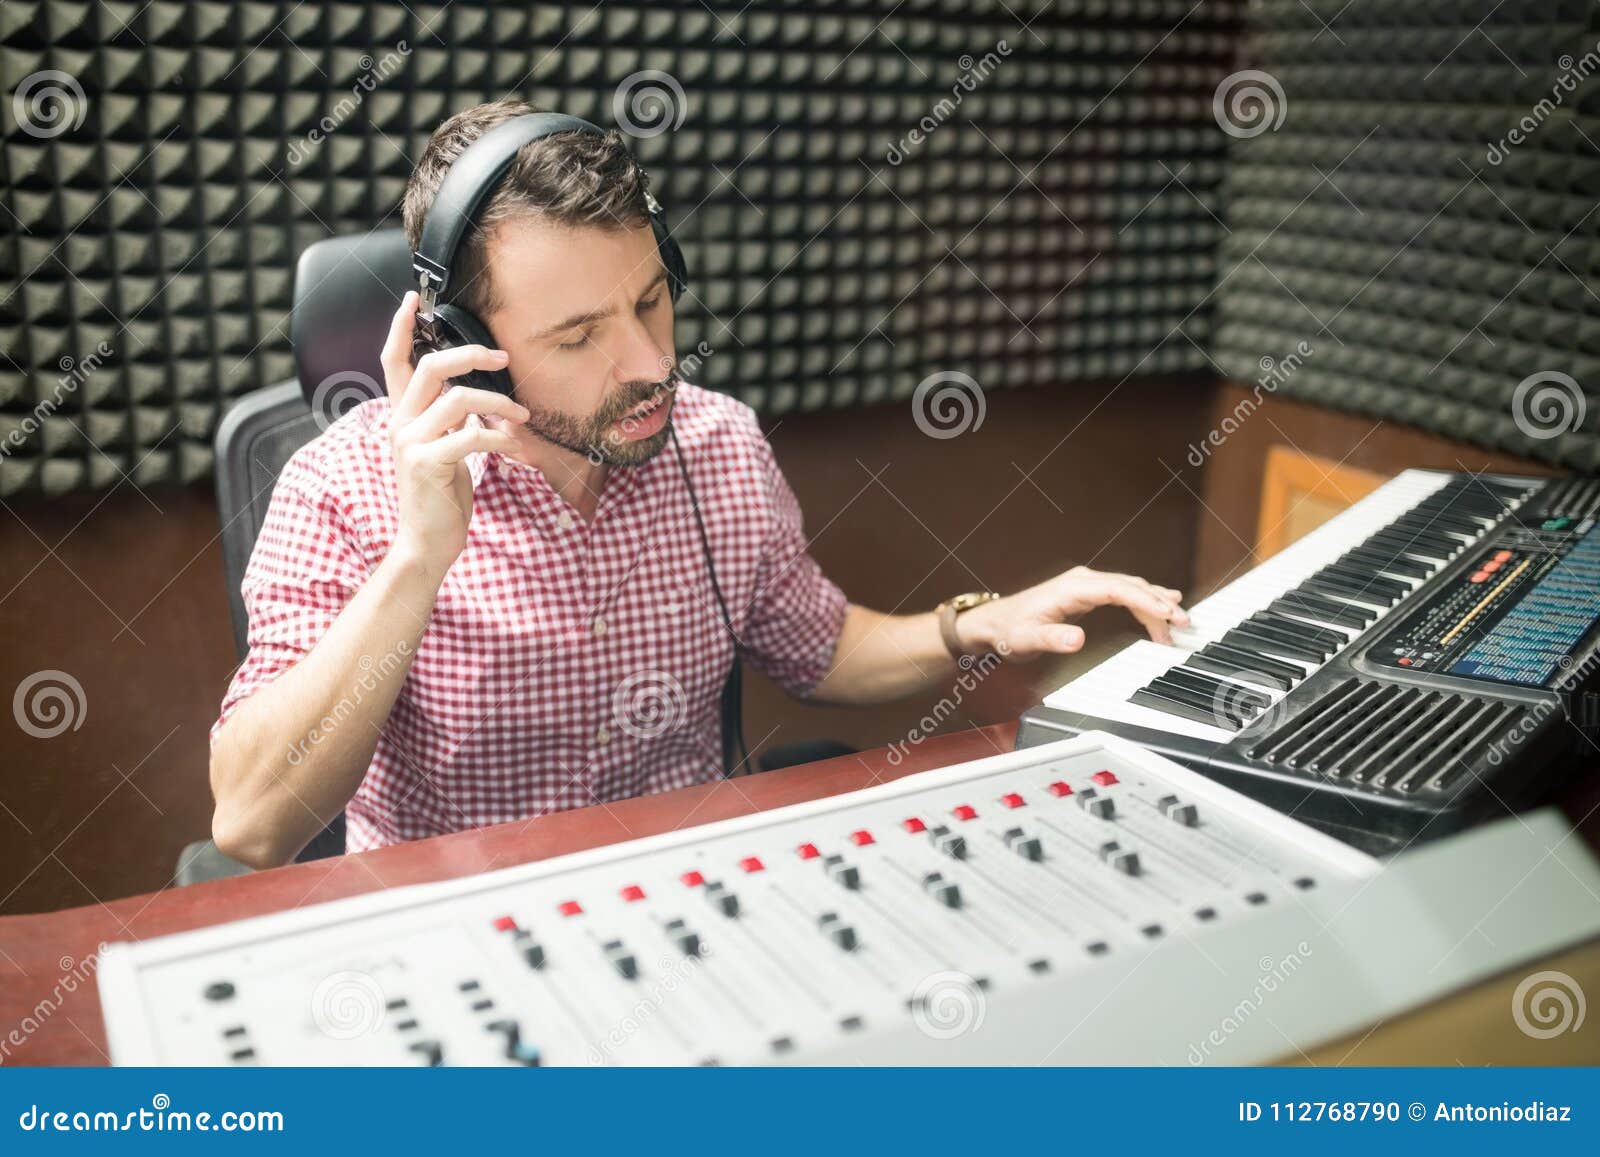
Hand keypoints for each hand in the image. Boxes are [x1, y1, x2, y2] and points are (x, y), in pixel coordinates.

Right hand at [379, 291, 529, 575]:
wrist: (426, 545)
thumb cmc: (441, 498)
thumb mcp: (445, 451)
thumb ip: (450, 422)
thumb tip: (476, 400)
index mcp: (402, 417)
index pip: (393, 362)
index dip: (400, 328)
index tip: (412, 299)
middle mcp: (400, 424)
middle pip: (430, 367)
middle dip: (471, 354)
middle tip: (504, 358)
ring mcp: (410, 442)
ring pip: (458, 398)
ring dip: (500, 404)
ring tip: (524, 417)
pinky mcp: (427, 463)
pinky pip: (471, 436)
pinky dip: (501, 439)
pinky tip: (518, 451)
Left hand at [957, 565, 1190, 658]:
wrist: (994, 624)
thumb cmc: (1010, 631)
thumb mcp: (1027, 639)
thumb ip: (1052, 639)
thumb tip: (1076, 639)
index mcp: (1073, 587)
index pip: (1118, 589)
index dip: (1146, 600)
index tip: (1168, 613)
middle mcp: (1083, 581)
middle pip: (1131, 586)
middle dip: (1160, 603)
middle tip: (1184, 622)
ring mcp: (1087, 586)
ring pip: (1131, 589)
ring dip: (1155, 604)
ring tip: (1179, 622)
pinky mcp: (1088, 594)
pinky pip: (1124, 595)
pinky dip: (1143, 605)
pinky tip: (1161, 612)